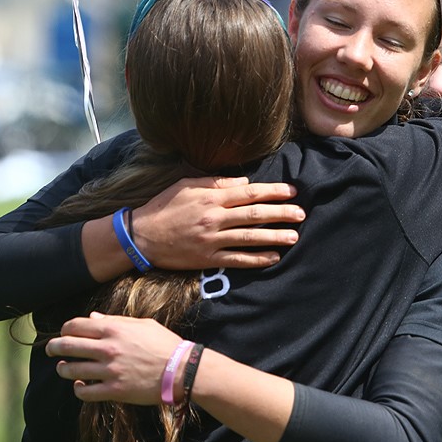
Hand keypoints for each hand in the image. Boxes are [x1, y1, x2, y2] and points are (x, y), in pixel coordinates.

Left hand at [46, 312, 184, 404]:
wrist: (182, 369)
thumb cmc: (165, 344)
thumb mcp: (142, 325)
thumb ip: (116, 321)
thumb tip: (93, 318)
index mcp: (114, 330)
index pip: (76, 326)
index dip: (65, 329)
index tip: (64, 333)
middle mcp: (108, 348)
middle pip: (67, 346)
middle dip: (54, 347)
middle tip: (50, 350)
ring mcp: (109, 371)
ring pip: (71, 370)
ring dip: (63, 369)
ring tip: (63, 368)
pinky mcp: (114, 390)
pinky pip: (85, 392)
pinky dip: (78, 389)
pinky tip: (80, 386)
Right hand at [133, 176, 304, 269]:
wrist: (140, 236)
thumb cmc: (163, 206)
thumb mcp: (186, 185)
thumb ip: (216, 182)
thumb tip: (244, 182)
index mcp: (210, 197)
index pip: (249, 192)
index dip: (274, 191)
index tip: (292, 191)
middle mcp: (214, 218)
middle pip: (255, 214)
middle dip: (282, 213)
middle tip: (301, 213)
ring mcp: (211, 240)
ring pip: (250, 237)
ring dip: (275, 236)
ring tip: (294, 236)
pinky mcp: (207, 259)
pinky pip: (237, 260)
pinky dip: (257, 259)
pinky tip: (274, 257)